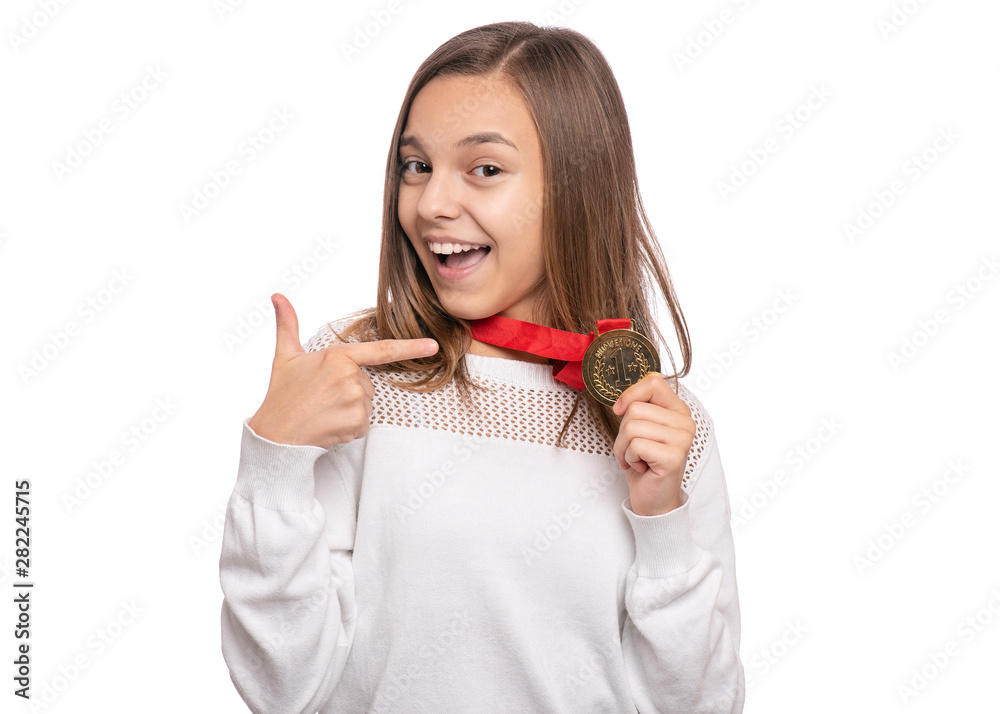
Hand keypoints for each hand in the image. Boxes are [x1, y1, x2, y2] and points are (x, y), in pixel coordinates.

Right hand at [247, 293, 438, 447]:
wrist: (276, 434)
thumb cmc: (281, 394)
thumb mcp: (285, 356)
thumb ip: (287, 324)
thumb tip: (277, 296)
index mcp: (337, 356)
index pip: (380, 350)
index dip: (410, 347)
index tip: (433, 345)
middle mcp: (350, 376)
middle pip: (366, 382)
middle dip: (348, 390)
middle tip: (322, 397)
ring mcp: (356, 400)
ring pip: (365, 402)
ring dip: (349, 409)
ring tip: (324, 411)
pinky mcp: (358, 422)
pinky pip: (364, 422)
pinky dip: (350, 426)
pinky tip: (330, 424)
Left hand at [611, 373, 695, 515]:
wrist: (653, 499)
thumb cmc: (644, 463)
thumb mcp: (640, 429)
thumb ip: (638, 408)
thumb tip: (622, 402)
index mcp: (678, 410)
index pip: (654, 382)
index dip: (631, 393)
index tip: (620, 409)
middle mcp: (685, 422)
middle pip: (635, 408)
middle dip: (622, 432)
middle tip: (632, 450)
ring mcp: (682, 439)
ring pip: (631, 427)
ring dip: (623, 447)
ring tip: (636, 459)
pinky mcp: (674, 456)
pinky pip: (635, 445)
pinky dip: (629, 458)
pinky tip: (642, 467)